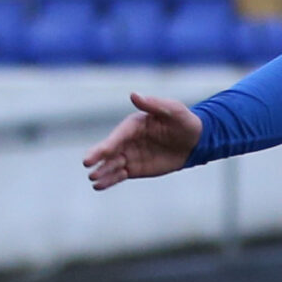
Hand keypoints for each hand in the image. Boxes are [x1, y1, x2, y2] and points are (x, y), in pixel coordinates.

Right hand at [84, 94, 203, 189]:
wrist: (194, 141)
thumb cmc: (183, 122)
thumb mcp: (172, 110)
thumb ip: (153, 104)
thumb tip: (134, 95)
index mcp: (133, 125)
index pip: (117, 137)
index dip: (106, 146)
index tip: (95, 155)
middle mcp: (127, 140)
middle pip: (110, 151)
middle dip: (98, 158)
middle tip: (87, 165)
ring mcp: (129, 155)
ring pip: (112, 165)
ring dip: (103, 172)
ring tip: (93, 180)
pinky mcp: (134, 169)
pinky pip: (119, 175)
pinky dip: (110, 180)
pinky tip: (99, 186)